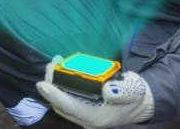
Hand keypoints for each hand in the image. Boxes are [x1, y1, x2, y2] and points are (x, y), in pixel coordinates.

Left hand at [36, 56, 154, 128]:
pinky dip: (60, 81)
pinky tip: (60, 66)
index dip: (55, 96)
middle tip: (51, 64)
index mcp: (97, 117)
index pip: (71, 108)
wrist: (137, 102)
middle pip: (60, 103)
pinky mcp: (80, 104)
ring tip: (55, 61)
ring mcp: (82, 112)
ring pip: (60, 99)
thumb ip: (121, 92)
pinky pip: (64, 94)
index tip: (42, 84)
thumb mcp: (133, 91)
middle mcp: (86, 117)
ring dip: (54, 81)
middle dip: (51, 84)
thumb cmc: (135, 96)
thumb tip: (105, 90)